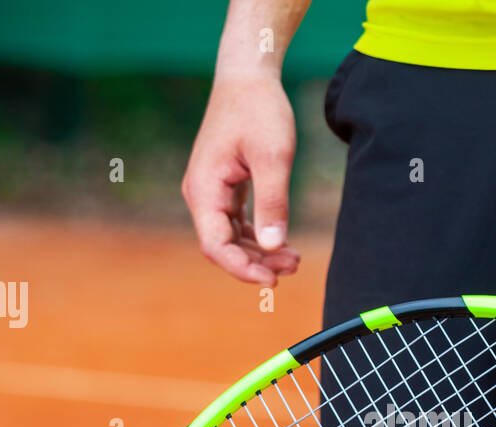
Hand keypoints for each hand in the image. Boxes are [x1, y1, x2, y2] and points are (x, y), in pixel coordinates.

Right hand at [182, 72, 301, 285]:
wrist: (248, 77)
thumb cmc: (259, 109)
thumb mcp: (273, 156)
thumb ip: (272, 202)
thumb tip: (274, 245)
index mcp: (204, 189)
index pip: (215, 245)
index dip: (242, 269)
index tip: (271, 280)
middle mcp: (201, 194)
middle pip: (223, 246)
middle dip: (256, 262)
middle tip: (294, 267)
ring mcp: (211, 192)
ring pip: (232, 238)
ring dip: (260, 252)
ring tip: (294, 259)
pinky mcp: (224, 188)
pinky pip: (237, 224)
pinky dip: (259, 236)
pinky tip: (283, 244)